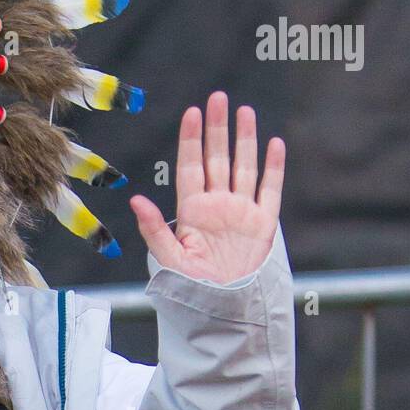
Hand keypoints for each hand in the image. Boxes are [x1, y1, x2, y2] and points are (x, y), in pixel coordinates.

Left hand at [129, 91, 284, 283]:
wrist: (224, 311)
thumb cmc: (191, 288)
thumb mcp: (169, 259)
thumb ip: (155, 229)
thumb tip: (136, 200)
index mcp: (192, 210)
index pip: (191, 166)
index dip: (192, 140)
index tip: (192, 113)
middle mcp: (217, 205)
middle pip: (217, 158)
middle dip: (217, 128)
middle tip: (218, 98)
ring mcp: (241, 212)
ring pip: (244, 167)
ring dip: (245, 139)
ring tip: (244, 110)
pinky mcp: (263, 224)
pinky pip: (269, 190)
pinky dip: (273, 167)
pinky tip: (273, 144)